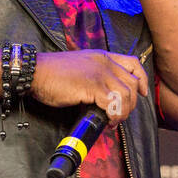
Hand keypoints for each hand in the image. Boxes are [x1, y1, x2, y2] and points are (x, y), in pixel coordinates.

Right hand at [29, 50, 148, 124]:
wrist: (35, 72)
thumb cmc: (51, 73)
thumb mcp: (79, 67)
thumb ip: (93, 75)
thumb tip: (102, 95)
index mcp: (102, 56)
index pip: (133, 63)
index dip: (141, 79)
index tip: (142, 93)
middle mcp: (104, 63)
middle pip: (133, 83)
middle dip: (132, 103)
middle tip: (120, 115)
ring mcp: (99, 74)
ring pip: (127, 95)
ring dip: (123, 112)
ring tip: (113, 121)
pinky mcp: (92, 87)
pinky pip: (114, 103)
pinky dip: (114, 115)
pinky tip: (108, 121)